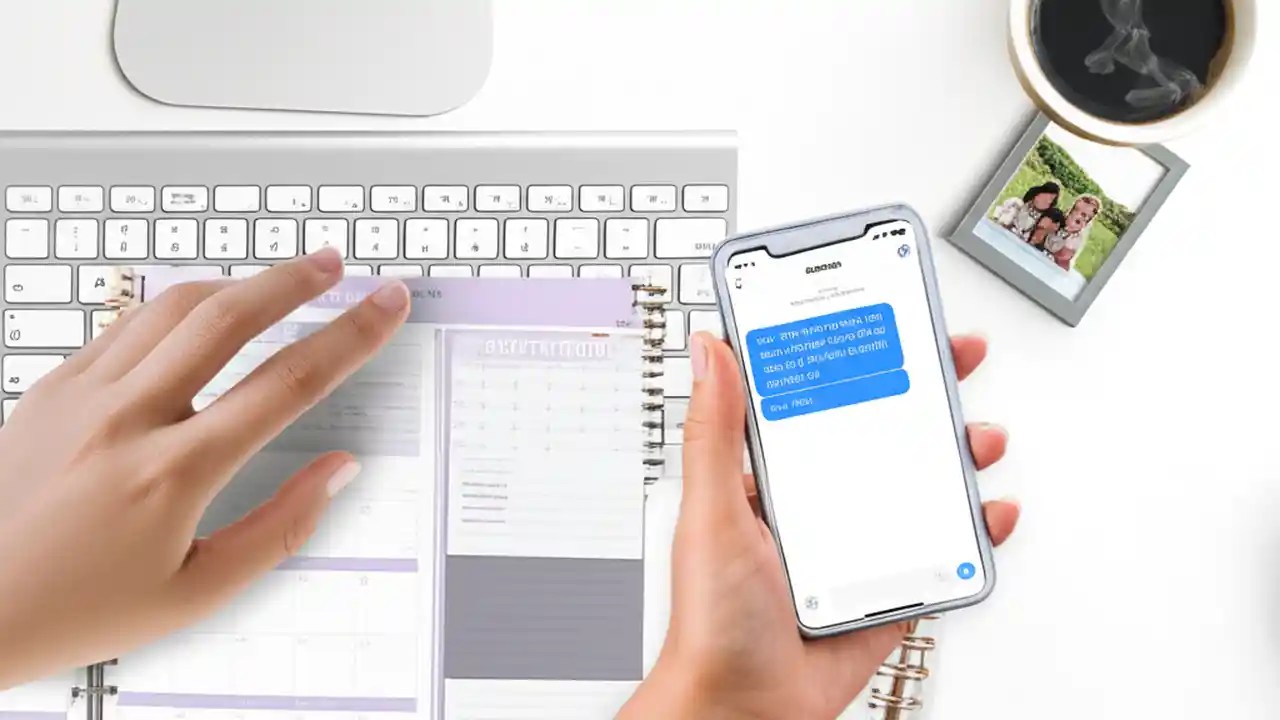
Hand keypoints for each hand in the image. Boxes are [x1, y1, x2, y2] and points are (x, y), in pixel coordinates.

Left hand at [0, 250, 409, 688]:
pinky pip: (123, 325)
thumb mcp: (197, 593)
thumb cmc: (74, 609)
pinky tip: (197, 312)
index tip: (383, 306)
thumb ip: (281, 528)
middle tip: (334, 266)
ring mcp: (82, 396)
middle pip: (230, 318)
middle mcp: (127, 420)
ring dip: (236, 282)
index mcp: (174, 473)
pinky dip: (174, 307)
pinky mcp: (51, 389)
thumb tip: (337, 472)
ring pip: (173, 306)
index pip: (289, 383)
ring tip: (275, 278)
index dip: (351, 336)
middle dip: (295, 282)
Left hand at [620, 333, 1019, 719]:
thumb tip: (710, 350)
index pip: (818, 400)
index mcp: (770, 477)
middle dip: (922, 395)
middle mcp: (815, 504)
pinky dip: (973, 531)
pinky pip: (939, 552)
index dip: (855, 359)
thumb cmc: (713, 621)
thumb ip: (716, 431)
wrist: (744, 711)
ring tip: (978, 438)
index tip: (884, 323)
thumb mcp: (712, 512)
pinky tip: (989, 514)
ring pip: (917, 485)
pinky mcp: (886, 588)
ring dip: (956, 455)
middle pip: (878, 433)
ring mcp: (854, 546)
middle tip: (954, 361)